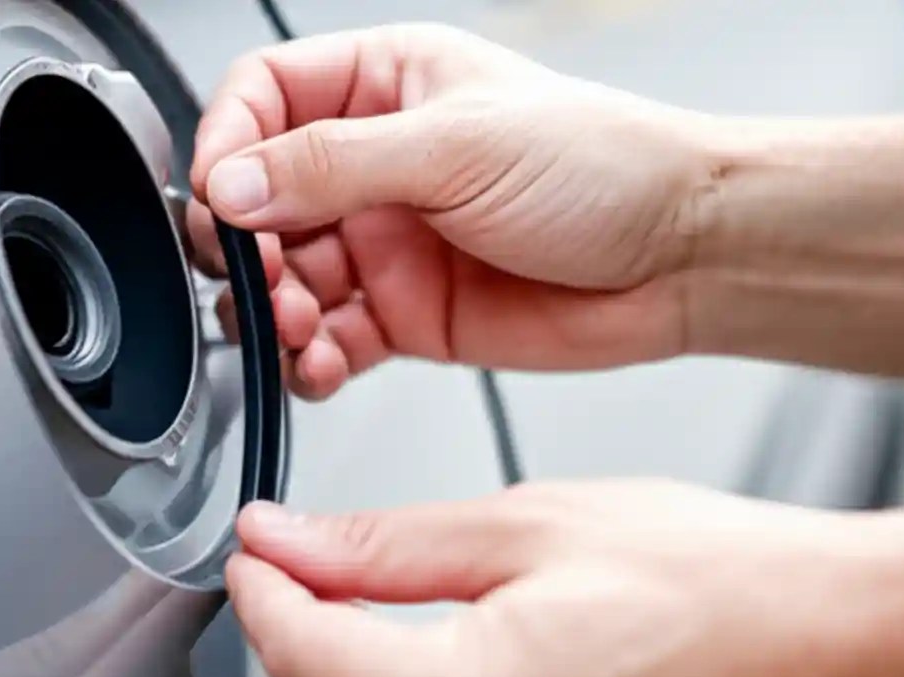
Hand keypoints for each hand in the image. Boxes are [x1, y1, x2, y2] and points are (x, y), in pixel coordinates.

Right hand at [189, 24, 719, 398]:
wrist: (681, 259)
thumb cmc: (604, 167)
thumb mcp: (458, 145)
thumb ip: (333, 165)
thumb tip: (234, 184)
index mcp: (384, 87)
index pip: (262, 98)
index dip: (227, 141)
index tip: (221, 192)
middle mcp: (374, 164)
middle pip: (259, 200)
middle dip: (246, 245)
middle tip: (259, 274)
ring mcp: (384, 243)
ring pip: (283, 280)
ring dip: (272, 311)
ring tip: (298, 325)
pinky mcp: (401, 312)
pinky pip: (328, 340)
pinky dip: (311, 360)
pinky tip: (324, 362)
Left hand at [226, 481, 903, 676]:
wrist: (809, 633)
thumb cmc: (705, 580)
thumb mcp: (526, 526)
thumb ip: (384, 547)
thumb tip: (284, 540)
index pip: (298, 653)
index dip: (260, 588)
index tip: (253, 548)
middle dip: (289, 637)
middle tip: (299, 565)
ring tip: (353, 605)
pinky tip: (409, 659)